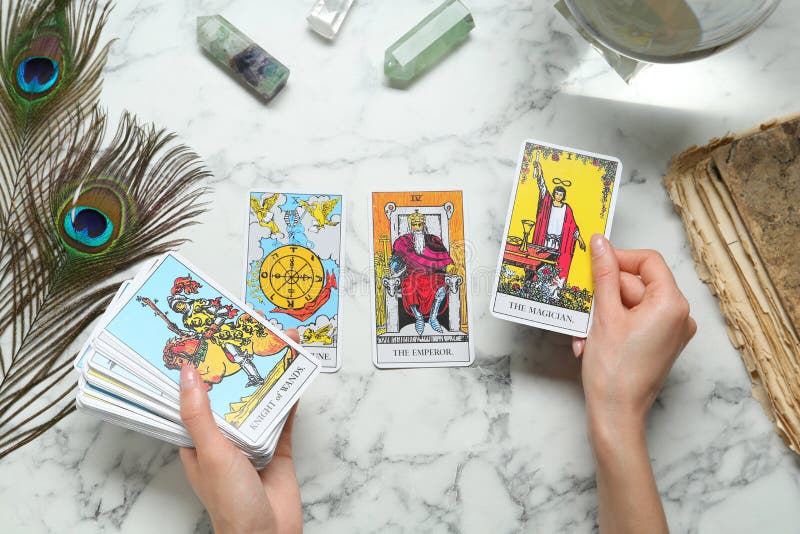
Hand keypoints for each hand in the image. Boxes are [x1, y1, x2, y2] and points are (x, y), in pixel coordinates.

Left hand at [179, 330, 302, 533]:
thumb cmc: (230, 502)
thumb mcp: (210, 452)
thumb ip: (200, 414)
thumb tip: (188, 374)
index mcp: (198, 441)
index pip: (193, 398)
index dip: (197, 370)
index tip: (201, 340)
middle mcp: (223, 439)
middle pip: (229, 395)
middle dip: (237, 367)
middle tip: (244, 333)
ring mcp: (251, 442)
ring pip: (257, 402)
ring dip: (265, 378)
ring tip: (272, 346)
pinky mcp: (277, 448)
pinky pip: (282, 417)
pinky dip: (287, 398)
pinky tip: (293, 377)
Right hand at [575, 235, 695, 533]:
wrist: (616, 414)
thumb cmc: (613, 370)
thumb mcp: (604, 315)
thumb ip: (603, 274)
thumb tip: (600, 243)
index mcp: (672, 303)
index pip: (648, 261)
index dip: (618, 258)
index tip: (593, 261)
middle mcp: (679, 315)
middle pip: (637, 283)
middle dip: (604, 294)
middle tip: (580, 304)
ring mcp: (671, 331)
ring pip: (631, 303)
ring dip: (602, 313)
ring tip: (583, 332)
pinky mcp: (660, 344)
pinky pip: (634, 320)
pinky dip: (611, 326)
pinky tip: (590, 341)